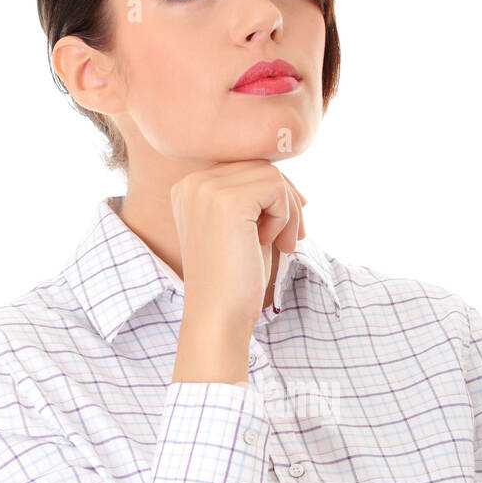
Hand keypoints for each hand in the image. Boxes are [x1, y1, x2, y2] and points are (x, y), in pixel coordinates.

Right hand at [169, 161, 306, 331]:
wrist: (218, 316)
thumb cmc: (234, 280)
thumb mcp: (244, 229)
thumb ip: (255, 199)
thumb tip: (288, 180)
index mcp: (189, 188)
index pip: (246, 168)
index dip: (274, 196)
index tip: (286, 229)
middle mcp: (192, 182)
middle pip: (260, 166)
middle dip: (285, 201)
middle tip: (292, 239)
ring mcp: (206, 189)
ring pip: (271, 174)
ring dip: (288, 211)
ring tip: (283, 244)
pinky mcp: (226, 201)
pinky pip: (276, 188)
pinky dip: (285, 217)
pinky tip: (271, 243)